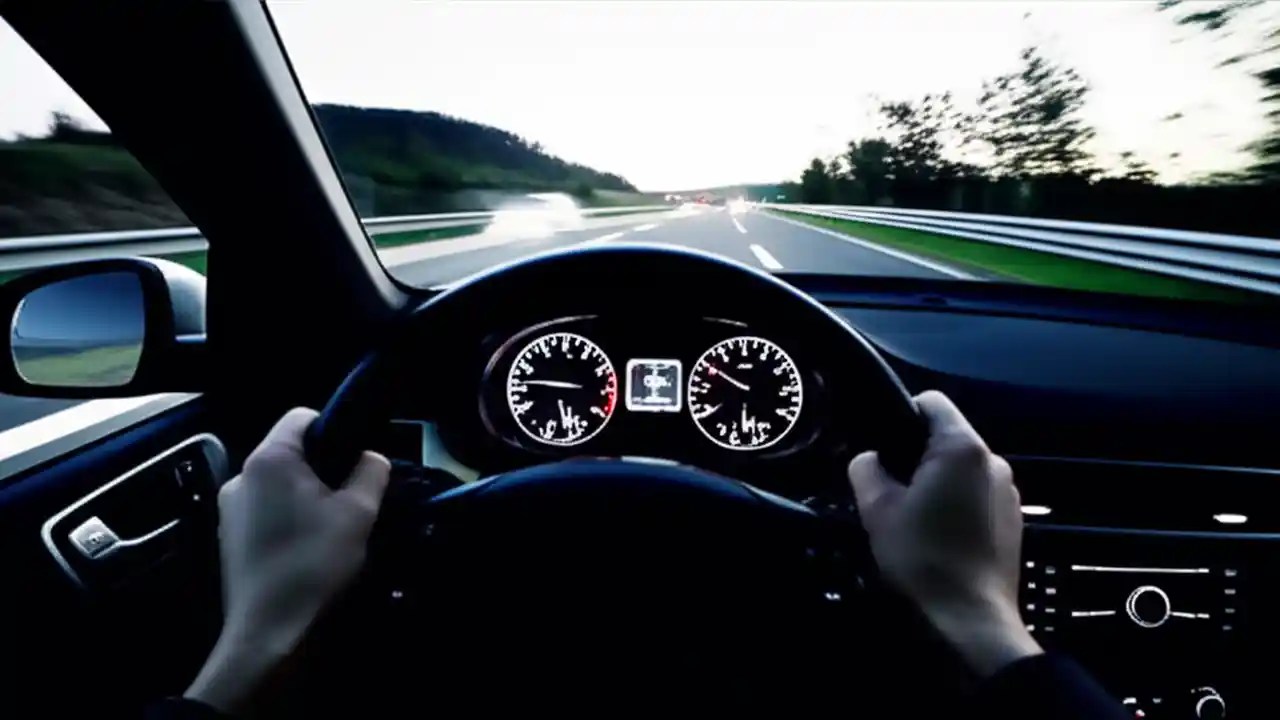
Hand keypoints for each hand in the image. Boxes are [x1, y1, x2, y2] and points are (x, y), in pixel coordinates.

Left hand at [186, 408, 389, 713]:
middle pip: (290, 452)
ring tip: (329, 530)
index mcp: (269, 459)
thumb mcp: (359, 513)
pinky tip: (304, 550)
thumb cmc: (314, 564)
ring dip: (305, 498)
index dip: (335, 429)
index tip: (355, 463)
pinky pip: (265, 511)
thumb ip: (371, 471)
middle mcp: (240, 475)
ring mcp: (228, 509)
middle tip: (350, 501)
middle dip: (322, 469)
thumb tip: (371, 457)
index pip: (302, 416)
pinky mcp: (227, 538)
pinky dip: (287, 520)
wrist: (269, 631)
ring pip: (278, 485)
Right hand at [849, 391, 1040, 676]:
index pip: (931, 401)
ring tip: (917, 519)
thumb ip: (866, 469)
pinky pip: (979, 495)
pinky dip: (959, 504)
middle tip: (892, 492)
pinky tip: (943, 537)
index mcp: (962, 447)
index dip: (902, 415)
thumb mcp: (877, 510)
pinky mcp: (1015, 519)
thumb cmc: (922, 557)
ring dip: (940, 482)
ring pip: (963, 469)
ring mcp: (1009, 491)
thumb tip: (869, 459)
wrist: (969, 618)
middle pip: (947, 437)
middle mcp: (994, 460)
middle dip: (918, 456)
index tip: (884, 449)